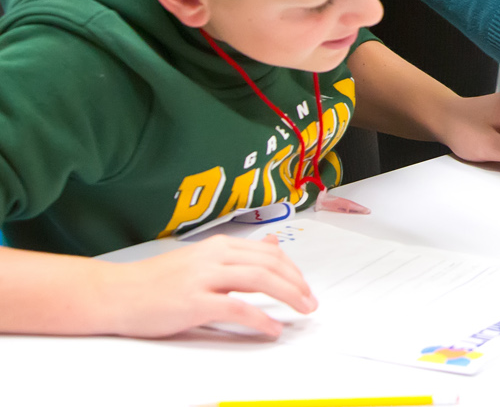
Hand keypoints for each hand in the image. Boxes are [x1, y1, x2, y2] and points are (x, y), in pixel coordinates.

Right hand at [101, 236, 315, 337]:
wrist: (114, 293)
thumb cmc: (154, 281)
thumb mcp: (200, 259)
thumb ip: (236, 255)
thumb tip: (271, 245)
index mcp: (218, 246)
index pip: (269, 253)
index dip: (293, 270)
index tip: (304, 286)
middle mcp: (214, 257)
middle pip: (271, 264)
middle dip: (297, 283)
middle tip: (310, 301)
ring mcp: (204, 279)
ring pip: (260, 280)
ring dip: (288, 296)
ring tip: (302, 311)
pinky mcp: (193, 303)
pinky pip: (237, 309)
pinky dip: (260, 319)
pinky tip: (272, 329)